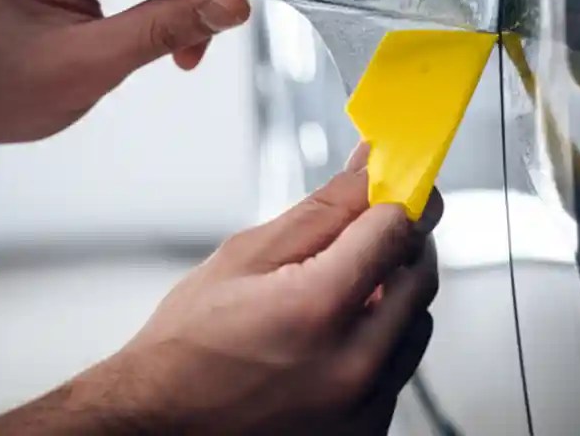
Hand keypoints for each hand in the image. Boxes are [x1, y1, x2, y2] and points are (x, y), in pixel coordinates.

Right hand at [83, 144, 440, 434]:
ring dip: (394, 293)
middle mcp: (352, 365)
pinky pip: (399, 368)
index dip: (400, 198)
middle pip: (420, 277)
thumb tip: (368, 170)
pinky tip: (336, 334)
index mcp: (318, 310)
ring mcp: (364, 406)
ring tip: (341, 289)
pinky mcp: (367, 431)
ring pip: (416, 323)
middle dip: (402, 243)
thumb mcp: (246, 257)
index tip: (396, 187)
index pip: (398, 231)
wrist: (159, 423)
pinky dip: (381, 340)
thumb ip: (322, 211)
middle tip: (369, 229)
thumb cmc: (187, 347)